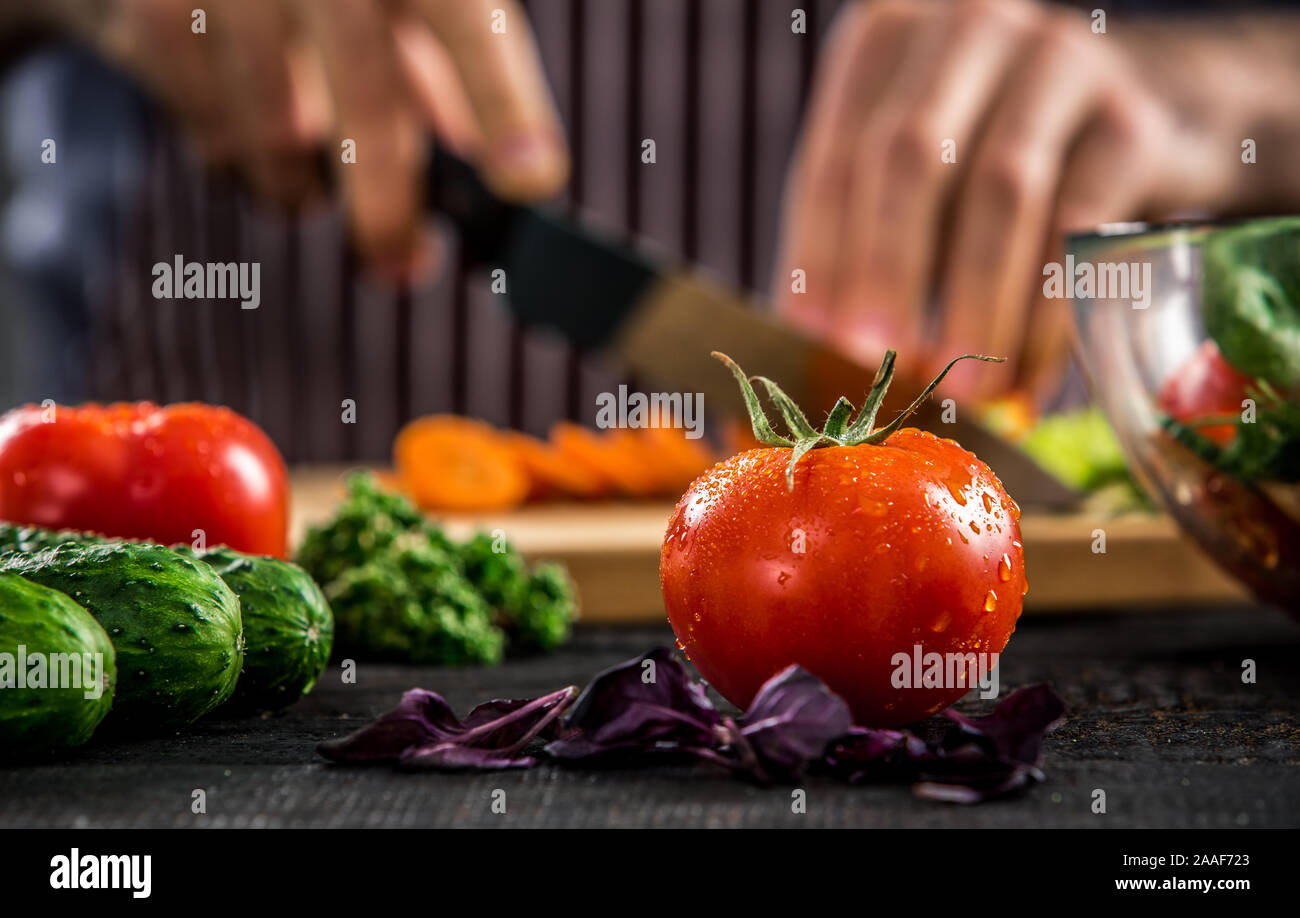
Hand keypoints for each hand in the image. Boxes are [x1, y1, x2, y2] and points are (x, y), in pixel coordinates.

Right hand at [57, 0, 567, 275]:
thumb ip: (451, 77)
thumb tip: (506, 176)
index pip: (470, 29)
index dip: (505, 107)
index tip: (530, 180)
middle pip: (367, 109)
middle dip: (386, 213)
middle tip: (396, 264)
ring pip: (275, 132)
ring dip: (298, 188)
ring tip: (306, 192)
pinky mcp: (154, 8)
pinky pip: (203, 127)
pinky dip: (229, 155)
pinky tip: (239, 137)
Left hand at [775, 0, 1242, 401]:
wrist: (1139, 116)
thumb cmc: (986, 158)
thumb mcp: (913, 176)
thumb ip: (857, 236)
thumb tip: (814, 349)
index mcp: (888, 38)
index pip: (838, 155)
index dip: (822, 252)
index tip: (814, 338)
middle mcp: (970, 27)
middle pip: (913, 155)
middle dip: (889, 269)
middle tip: (878, 361)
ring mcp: (1058, 61)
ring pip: (1000, 189)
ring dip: (974, 303)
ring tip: (960, 390)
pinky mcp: (1132, 118)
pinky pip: (1080, 225)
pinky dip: (1047, 313)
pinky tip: (1027, 378)